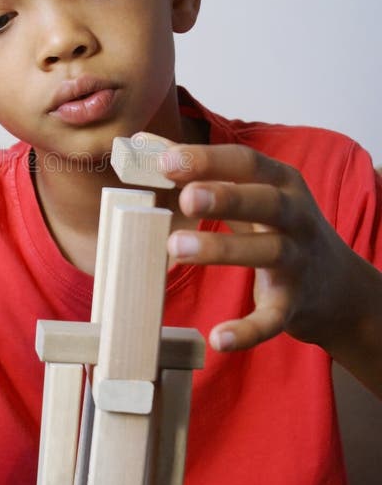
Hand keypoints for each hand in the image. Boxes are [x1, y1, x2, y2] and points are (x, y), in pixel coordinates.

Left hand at [156, 141, 367, 354]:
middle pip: (265, 202)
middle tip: (185, 199)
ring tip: (175, 248)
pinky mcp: (294, 305)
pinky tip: (218, 338)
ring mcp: (299, 261)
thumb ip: (203, 172)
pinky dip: (248, 330)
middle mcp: (296, 217)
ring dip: (222, 250)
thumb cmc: (279, 228)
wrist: (337, 286)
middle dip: (226, 197)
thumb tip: (147, 146)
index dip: (208, 160)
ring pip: (267, 252)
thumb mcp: (251, 193)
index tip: (166, 162)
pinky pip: (273, 318)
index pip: (247, 163)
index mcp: (282, 183)